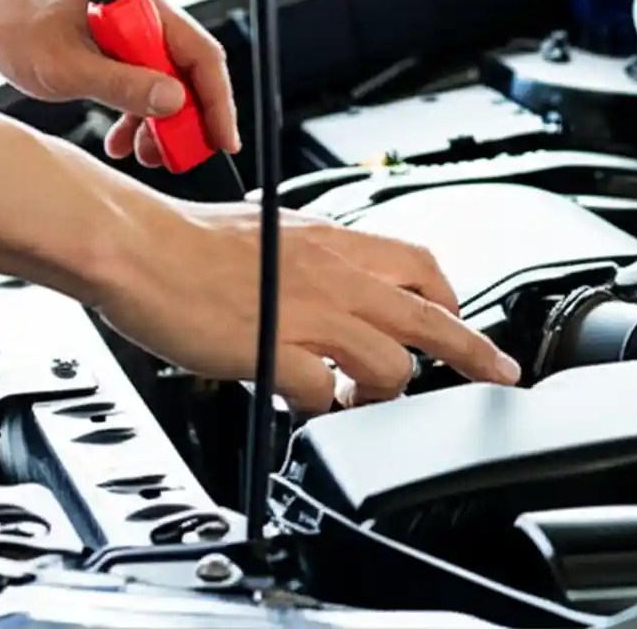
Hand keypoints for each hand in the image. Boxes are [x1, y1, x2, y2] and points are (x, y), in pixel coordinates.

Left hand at [0, 0, 239, 167]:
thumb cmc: (20, 29)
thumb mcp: (68, 67)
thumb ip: (122, 85)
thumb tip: (174, 102)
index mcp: (141, 8)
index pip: (201, 55)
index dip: (217, 102)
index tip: (223, 141)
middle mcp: (146, 20)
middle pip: (191, 76)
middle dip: (187, 123)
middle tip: (177, 159)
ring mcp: (135, 39)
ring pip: (170, 91)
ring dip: (162, 129)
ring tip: (146, 155)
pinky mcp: (122, 57)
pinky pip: (146, 94)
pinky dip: (139, 123)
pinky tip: (123, 143)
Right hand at [93, 200, 521, 413]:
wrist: (138, 247)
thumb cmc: (185, 242)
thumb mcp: (265, 232)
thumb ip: (306, 262)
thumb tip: (325, 290)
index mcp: (330, 240)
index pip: (417, 261)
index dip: (448, 296)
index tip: (459, 315)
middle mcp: (332, 274)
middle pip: (428, 316)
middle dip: (474, 351)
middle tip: (498, 371)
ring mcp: (309, 315)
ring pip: (390, 363)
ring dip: (384, 389)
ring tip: (358, 398)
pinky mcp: (277, 352)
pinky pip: (325, 393)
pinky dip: (321, 405)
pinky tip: (302, 400)